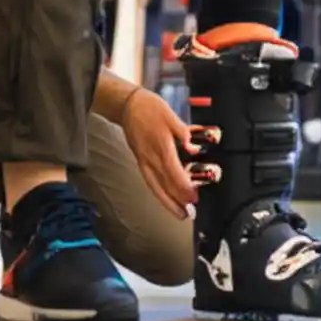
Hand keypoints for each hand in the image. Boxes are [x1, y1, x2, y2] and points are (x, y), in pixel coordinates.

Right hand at [119, 88, 198, 219]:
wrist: (127, 106)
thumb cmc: (149, 108)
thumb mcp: (170, 115)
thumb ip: (183, 131)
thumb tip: (192, 146)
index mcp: (160, 146)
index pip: (173, 172)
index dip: (184, 187)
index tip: (194, 197)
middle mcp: (150, 158)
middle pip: (164, 185)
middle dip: (178, 201)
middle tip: (189, 213)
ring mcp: (143, 161)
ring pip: (155, 187)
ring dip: (167, 202)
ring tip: (179, 214)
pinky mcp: (140, 161)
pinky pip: (150, 182)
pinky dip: (159, 193)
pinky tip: (165, 199)